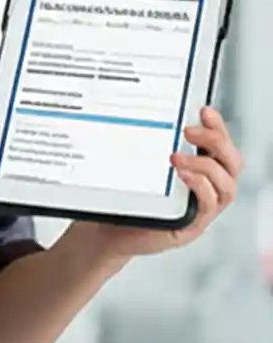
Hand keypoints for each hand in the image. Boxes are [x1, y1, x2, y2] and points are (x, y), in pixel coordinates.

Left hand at [68, 107, 242, 261]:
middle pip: (232, 164)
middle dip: (217, 142)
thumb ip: (152, 147)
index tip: (204, 111)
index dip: (219, 128)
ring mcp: (202, 210)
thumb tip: (148, 112)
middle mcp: (207, 190)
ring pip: (226, 185)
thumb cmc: (128, 198)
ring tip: (177, 157)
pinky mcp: (191, 226)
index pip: (222, 147)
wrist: (110, 231)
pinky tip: (182, 176)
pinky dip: (199, 187)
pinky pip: (208, 205)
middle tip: (190, 132)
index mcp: (199, 172)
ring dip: (205, 166)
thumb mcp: (141, 168)